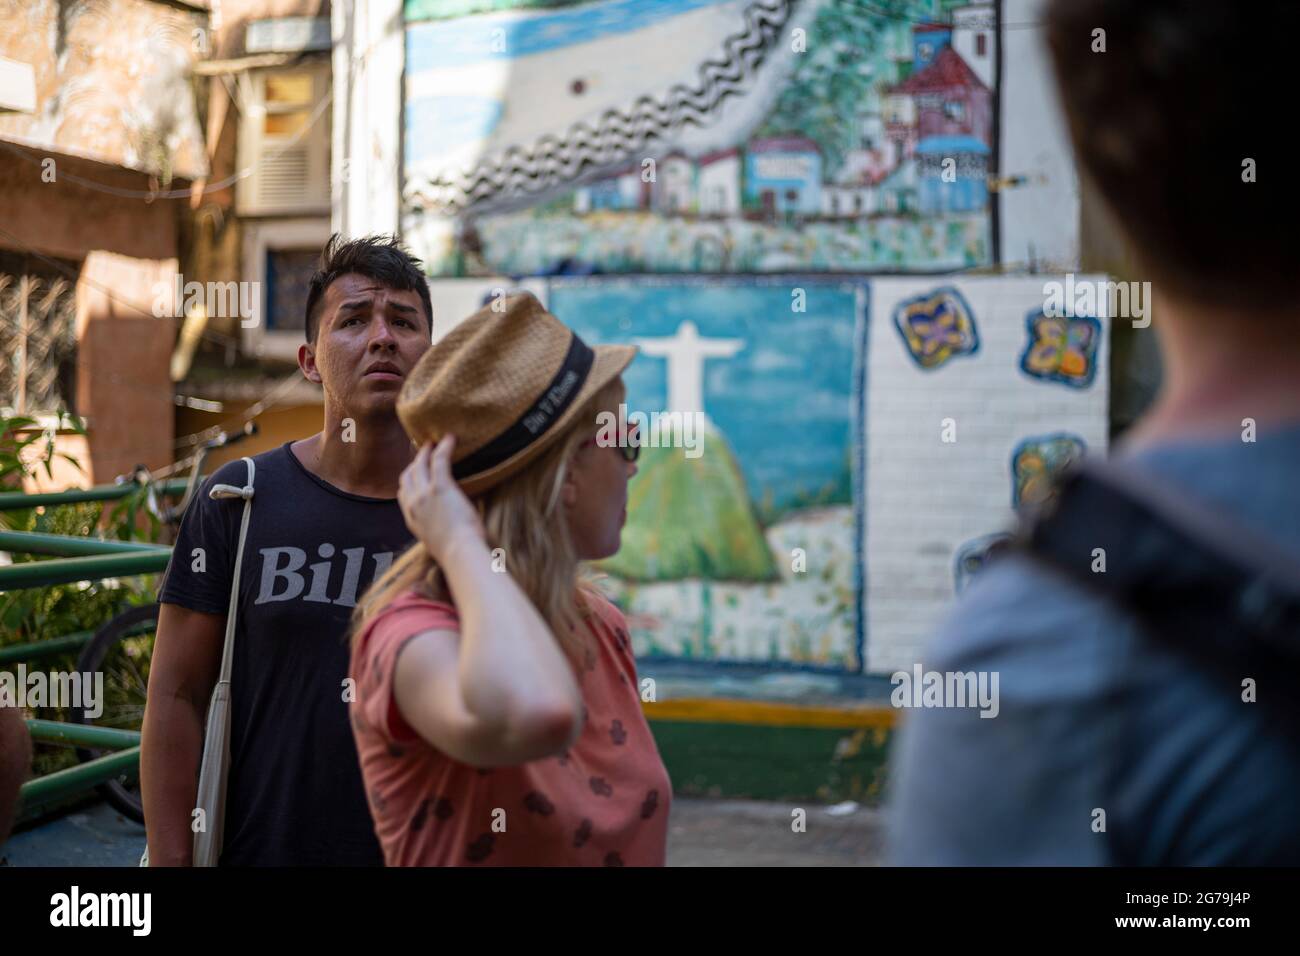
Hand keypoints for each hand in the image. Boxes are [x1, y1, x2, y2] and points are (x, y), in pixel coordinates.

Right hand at [398, 436, 485, 564]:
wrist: (459, 553)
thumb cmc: (456, 553)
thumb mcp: (437, 542)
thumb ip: (436, 529)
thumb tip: (448, 525)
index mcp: (412, 519)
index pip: (403, 493)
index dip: (408, 479)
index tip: (416, 471)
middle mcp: (413, 504)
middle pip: (408, 475)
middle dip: (414, 462)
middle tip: (423, 451)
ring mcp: (424, 494)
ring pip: (420, 465)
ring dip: (426, 451)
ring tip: (433, 443)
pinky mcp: (440, 487)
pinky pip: (439, 460)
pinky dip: (444, 447)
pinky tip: (450, 439)